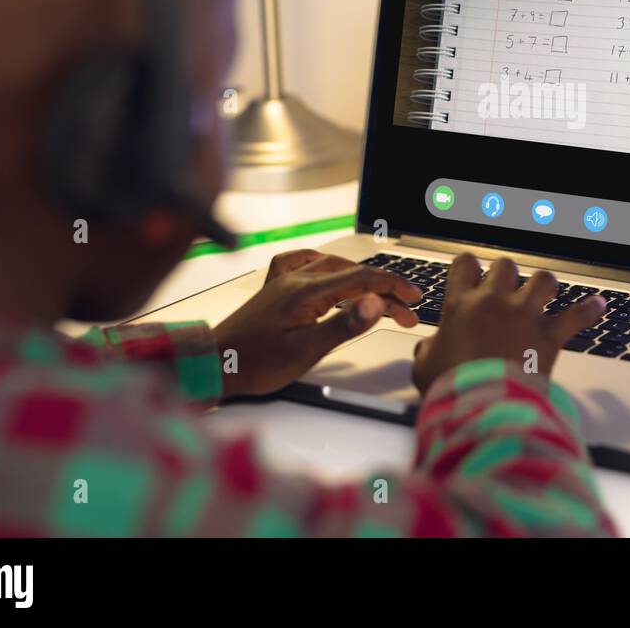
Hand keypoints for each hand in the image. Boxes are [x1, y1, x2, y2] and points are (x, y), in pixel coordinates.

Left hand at [213, 250, 420, 398]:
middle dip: (384, 289)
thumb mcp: (305, 351)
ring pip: (333, 267)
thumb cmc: (254, 363)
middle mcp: (296, 279)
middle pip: (352, 273)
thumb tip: (374, 303)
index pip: (362, 278)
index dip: (393, 286)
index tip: (414, 298)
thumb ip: (343, 325)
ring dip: (361, 280)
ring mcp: (284, 281)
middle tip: (405, 312)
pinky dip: (327, 266)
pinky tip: (330, 271)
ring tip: (379, 299)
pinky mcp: (276, 290)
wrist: (214, 364)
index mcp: (306, 292)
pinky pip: (305, 264)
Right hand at [412, 253, 605, 395]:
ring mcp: (524, 316)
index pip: (465, 265)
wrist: (481, 406)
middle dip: (508, 274)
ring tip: (545, 294)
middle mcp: (493, 303)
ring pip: (542, 279)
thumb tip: (430, 349)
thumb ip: (428, 351)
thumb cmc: (451, 387)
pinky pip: (576, 316)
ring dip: (544, 285)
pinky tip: (599, 305)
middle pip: (505, 265)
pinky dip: (589, 310)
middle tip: (508, 289)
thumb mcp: (425, 368)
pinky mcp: (548, 336)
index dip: (470, 266)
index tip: (474, 274)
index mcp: (460, 305)